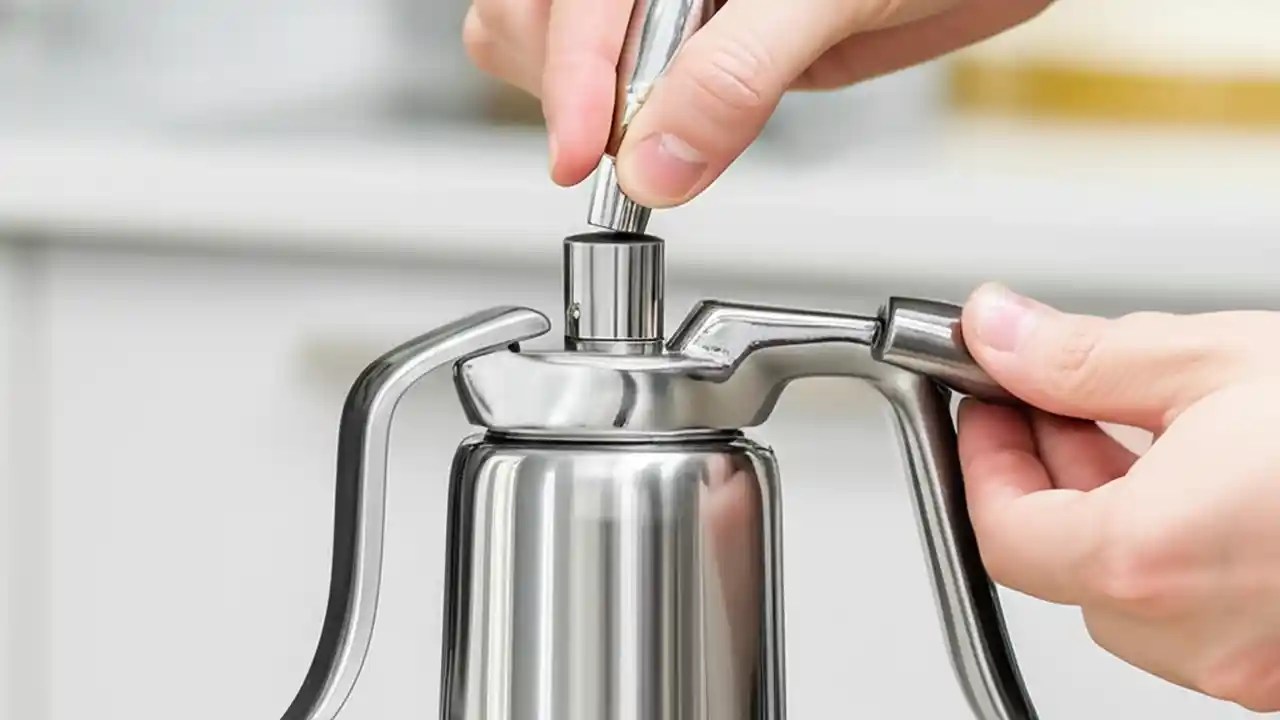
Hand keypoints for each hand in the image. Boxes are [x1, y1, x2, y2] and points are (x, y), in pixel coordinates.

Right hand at [463, 0, 1050, 206]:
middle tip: (619, 144)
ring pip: (555, 49)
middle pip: (530, 16)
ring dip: (579, 105)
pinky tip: (663, 131)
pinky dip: (621, 122)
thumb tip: (657, 161)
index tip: (582, 153)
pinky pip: (623, 87)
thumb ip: (735, 74)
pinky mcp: (700, 47)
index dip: (570, 75)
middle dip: (564, 85)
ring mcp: (671, 7)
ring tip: (647, 136)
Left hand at [958, 283, 1279, 711]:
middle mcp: (1202, 636)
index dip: (983, 461)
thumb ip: (1086, 356)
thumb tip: (998, 332)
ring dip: (1115, 513)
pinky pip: (1203, 617)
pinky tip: (1214, 483)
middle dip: (1048, 475)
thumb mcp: (1222, 361)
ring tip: (1146, 431)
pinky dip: (1182, 552)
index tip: (989, 407)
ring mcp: (1255, 668)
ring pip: (1132, 598)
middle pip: (1064, 567)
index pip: (1005, 532)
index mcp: (1156, 558)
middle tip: (1057, 401)